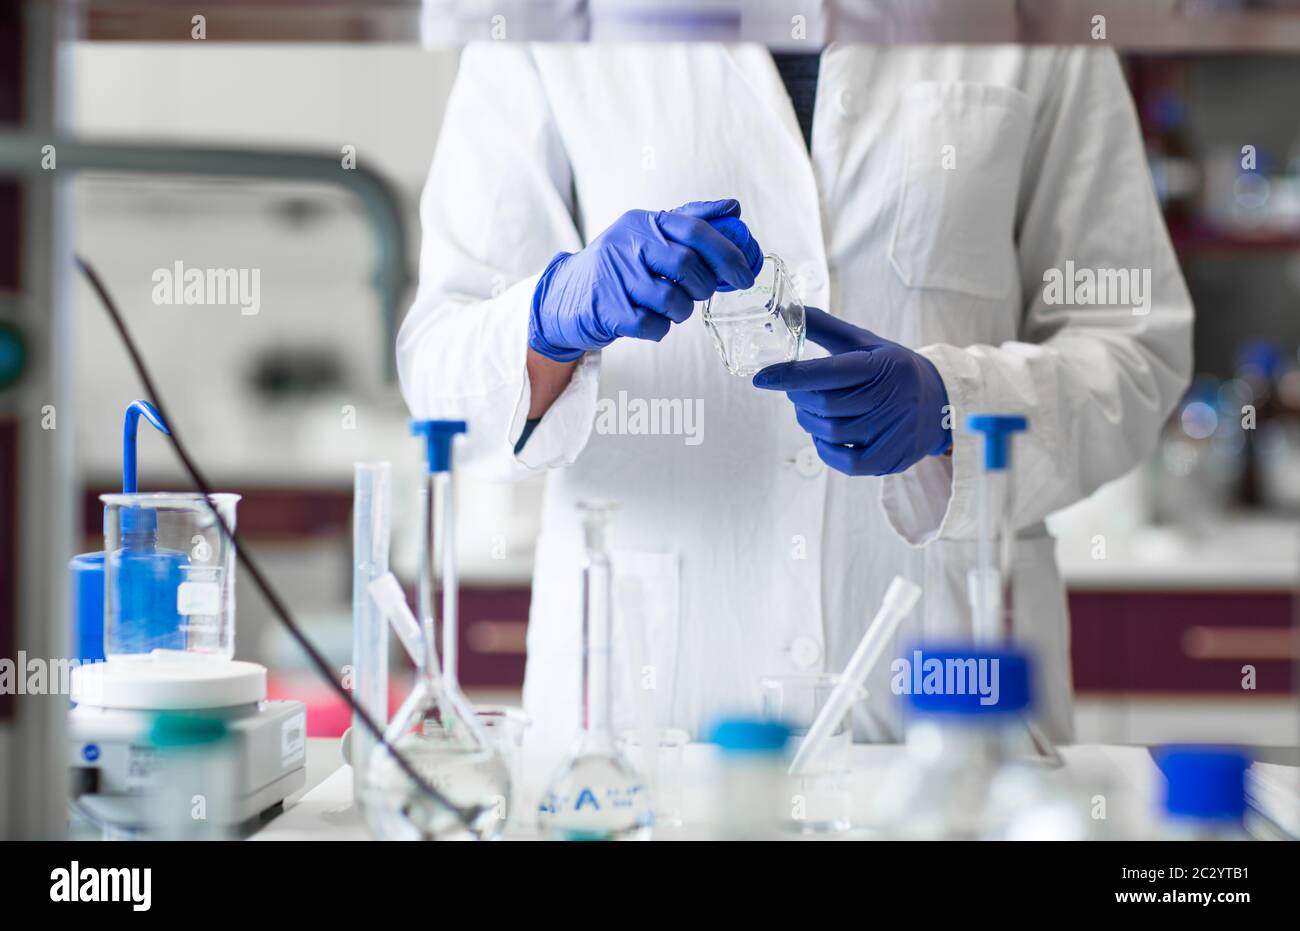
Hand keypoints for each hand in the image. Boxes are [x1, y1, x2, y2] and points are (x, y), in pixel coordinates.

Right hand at [528, 199, 761, 361]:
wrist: (563, 296)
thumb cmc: (616, 268)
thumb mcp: (647, 236)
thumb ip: (690, 221)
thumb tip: (732, 208)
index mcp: (642, 222)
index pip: (695, 229)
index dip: (728, 253)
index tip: (745, 275)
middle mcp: (627, 244)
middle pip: (687, 264)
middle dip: (704, 285)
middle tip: (701, 293)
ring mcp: (615, 277)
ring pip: (672, 299)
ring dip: (681, 310)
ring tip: (670, 307)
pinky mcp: (607, 310)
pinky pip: (651, 325)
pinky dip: (659, 328)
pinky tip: (650, 320)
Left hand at [753, 307, 950, 475]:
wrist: (940, 403)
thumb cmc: (891, 369)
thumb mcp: (865, 343)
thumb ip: (826, 328)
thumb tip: (787, 310)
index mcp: (885, 365)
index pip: (830, 371)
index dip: (791, 375)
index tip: (761, 378)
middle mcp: (894, 398)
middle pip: (826, 405)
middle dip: (799, 398)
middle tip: (795, 391)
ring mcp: (895, 431)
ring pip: (832, 432)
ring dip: (809, 422)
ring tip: (810, 410)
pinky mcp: (892, 459)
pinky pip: (845, 461)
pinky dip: (824, 448)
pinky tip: (824, 434)